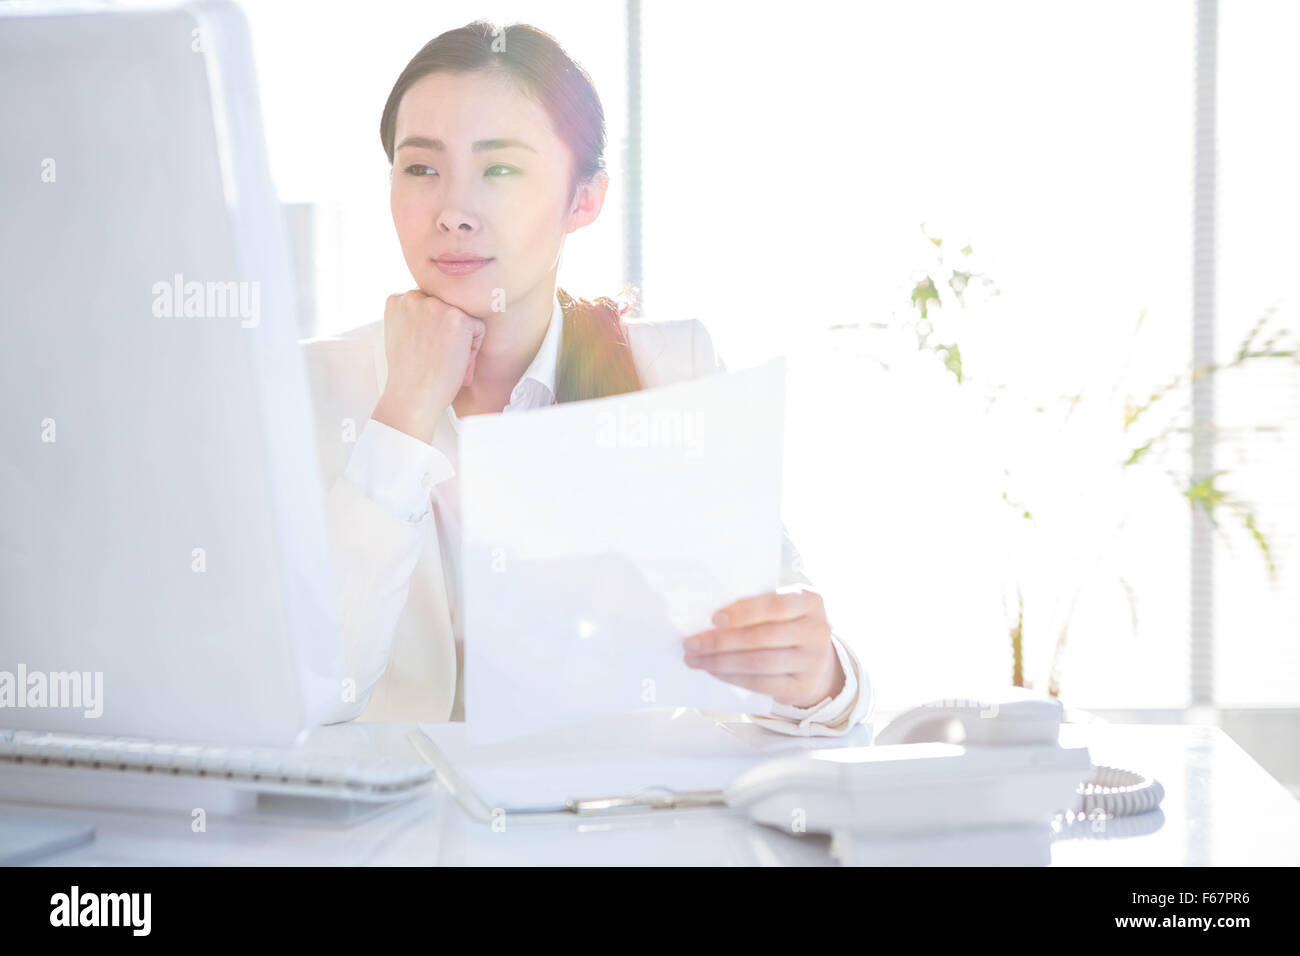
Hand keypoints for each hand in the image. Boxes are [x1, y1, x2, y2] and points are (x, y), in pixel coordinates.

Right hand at [371, 289, 485, 442]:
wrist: (411, 397)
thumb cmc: (409, 375)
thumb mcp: (402, 336)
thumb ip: (415, 318)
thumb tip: (440, 313)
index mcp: (397, 300)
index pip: (430, 305)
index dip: (433, 331)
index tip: (427, 351)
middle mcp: (414, 297)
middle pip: (448, 309)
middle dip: (448, 333)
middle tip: (438, 359)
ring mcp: (435, 306)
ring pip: (463, 318)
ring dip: (461, 340)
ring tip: (446, 361)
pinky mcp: (456, 317)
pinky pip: (478, 328)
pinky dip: (472, 349)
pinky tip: (455, 362)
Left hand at [682, 585, 844, 708]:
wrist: (817, 661)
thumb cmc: (787, 625)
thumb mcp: (782, 608)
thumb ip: (757, 607)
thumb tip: (710, 619)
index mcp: (810, 601)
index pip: (775, 605)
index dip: (743, 612)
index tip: (713, 619)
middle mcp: (817, 630)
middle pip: (762, 636)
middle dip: (721, 641)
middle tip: (691, 643)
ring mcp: (812, 661)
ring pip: (759, 663)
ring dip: (721, 662)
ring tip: (696, 659)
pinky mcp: (802, 687)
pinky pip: (761, 684)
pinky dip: (733, 678)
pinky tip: (713, 671)